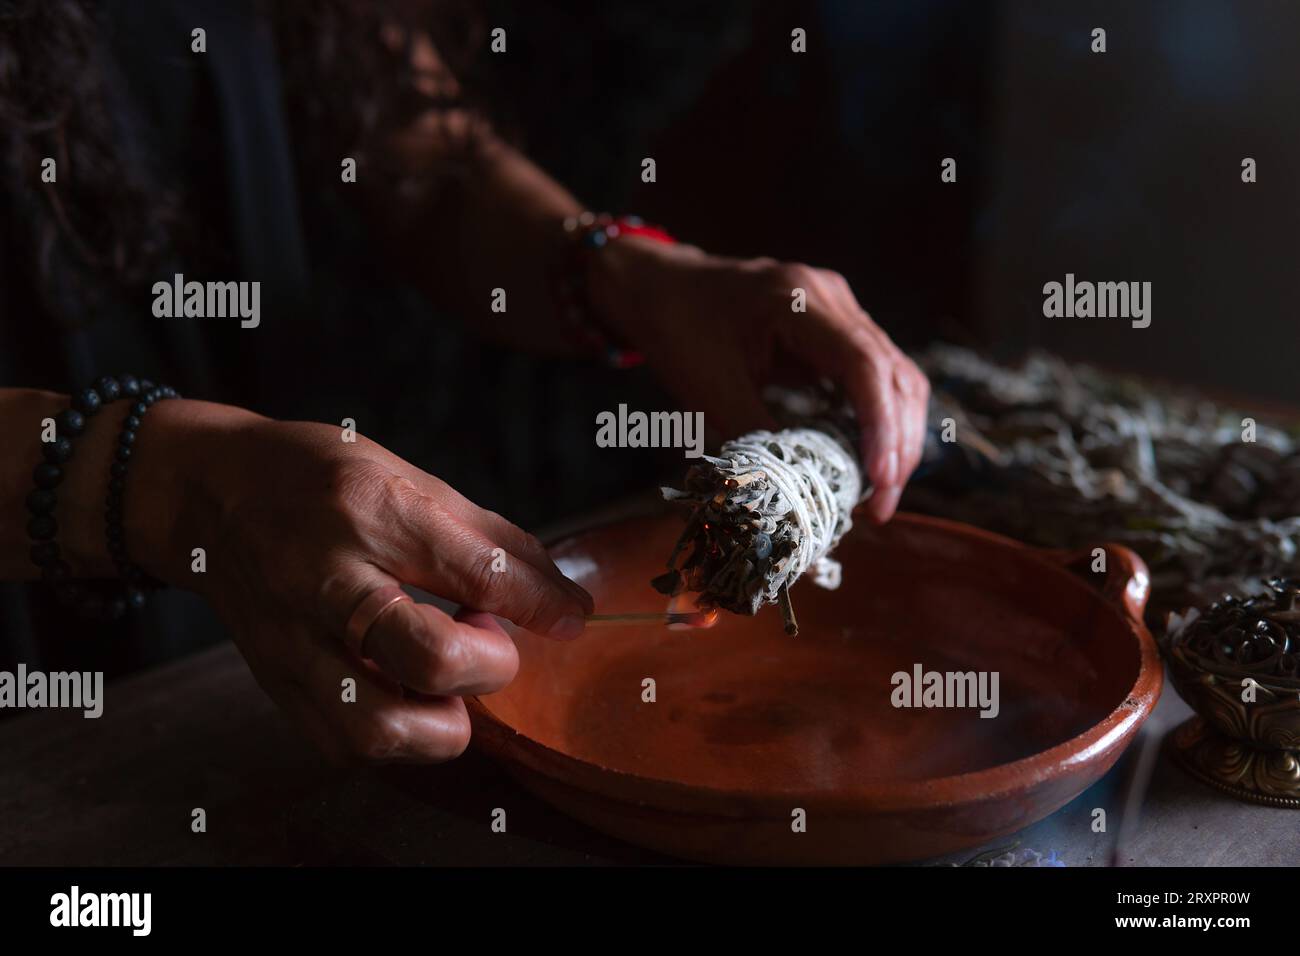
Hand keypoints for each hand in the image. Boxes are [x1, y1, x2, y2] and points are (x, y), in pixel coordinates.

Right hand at [124, 401, 592, 763]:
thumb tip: (563, 601)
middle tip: (485, 639)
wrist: (211, 497)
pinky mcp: (279, 685)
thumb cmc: (315, 480)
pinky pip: (350, 744)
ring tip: (444, 678)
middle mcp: (326, 581)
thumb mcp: (408, 478)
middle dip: (488, 665)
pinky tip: (405, 692)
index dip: (540, 604)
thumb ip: (490, 541)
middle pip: (432, 659)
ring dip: (440, 719)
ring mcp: (294, 641)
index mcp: (368, 511)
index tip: (567, 618)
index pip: (477, 572)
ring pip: (382, 728)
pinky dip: (397, 733)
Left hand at [590, 239, 929, 522]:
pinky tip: (867, 464)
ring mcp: (839, 310)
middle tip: (880, 506)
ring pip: (895, 377)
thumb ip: (758, 437)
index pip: (863, 363)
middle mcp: (831, 297)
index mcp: (798, 300)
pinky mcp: (836, 330)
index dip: (879, 425)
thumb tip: (801, 493)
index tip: (877, 480)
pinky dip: (877, 422)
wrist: (660, 288)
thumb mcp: (709, 390)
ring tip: (877, 495)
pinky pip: (875, 377)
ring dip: (895, 438)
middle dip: (897, 444)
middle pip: (894, 372)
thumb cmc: (676, 331)